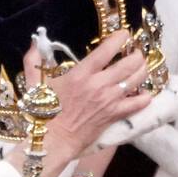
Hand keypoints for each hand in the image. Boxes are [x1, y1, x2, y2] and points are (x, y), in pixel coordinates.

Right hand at [40, 31, 152, 160]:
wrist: (51, 141)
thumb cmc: (42, 113)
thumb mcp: (34, 84)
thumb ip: (33, 60)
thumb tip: (34, 41)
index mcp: (82, 73)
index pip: (109, 48)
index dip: (121, 38)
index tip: (124, 35)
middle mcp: (99, 84)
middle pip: (130, 62)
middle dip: (136, 54)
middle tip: (134, 54)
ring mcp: (109, 100)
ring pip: (137, 78)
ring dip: (142, 71)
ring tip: (139, 69)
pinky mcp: (114, 115)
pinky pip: (138, 104)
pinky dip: (144, 97)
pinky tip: (144, 94)